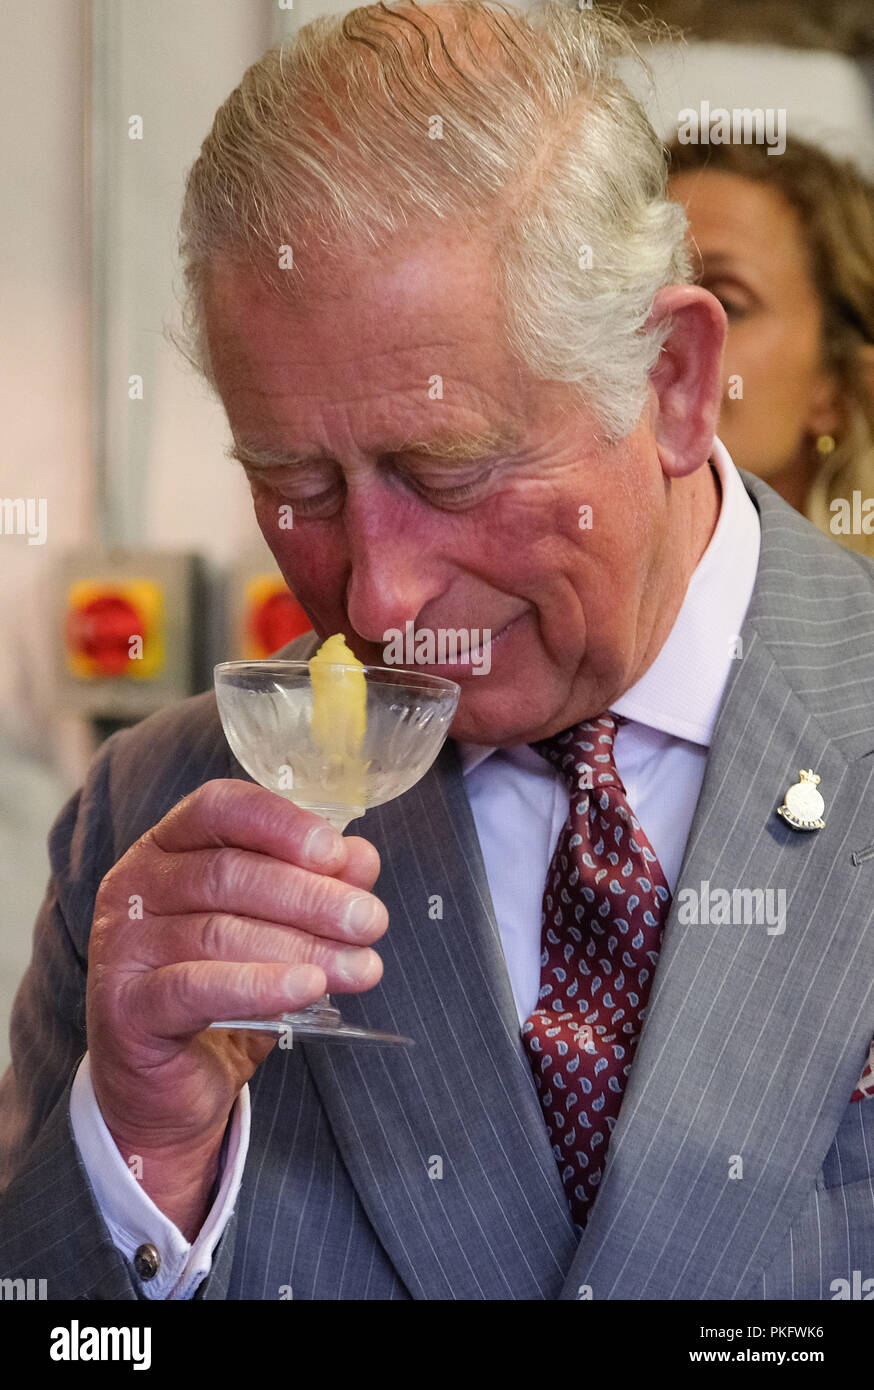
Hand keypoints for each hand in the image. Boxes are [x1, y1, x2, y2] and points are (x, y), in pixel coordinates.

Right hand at [86, 779, 385, 1234]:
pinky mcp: (124, 1006)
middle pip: (229, 873)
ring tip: (361, 967)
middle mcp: (136, 886)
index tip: (336, 853)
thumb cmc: (223, 990)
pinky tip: (308, 987)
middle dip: (311, 897)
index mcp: (169, 847)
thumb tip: (360, 859)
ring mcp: (121, 946)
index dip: (281, 824)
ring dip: (302, 946)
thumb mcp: (275, 929)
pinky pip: (197, 987)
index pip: (219, 809)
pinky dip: (259, 985)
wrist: (170, 1084)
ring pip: (220, 931)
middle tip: (370, 921)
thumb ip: (313, 885)